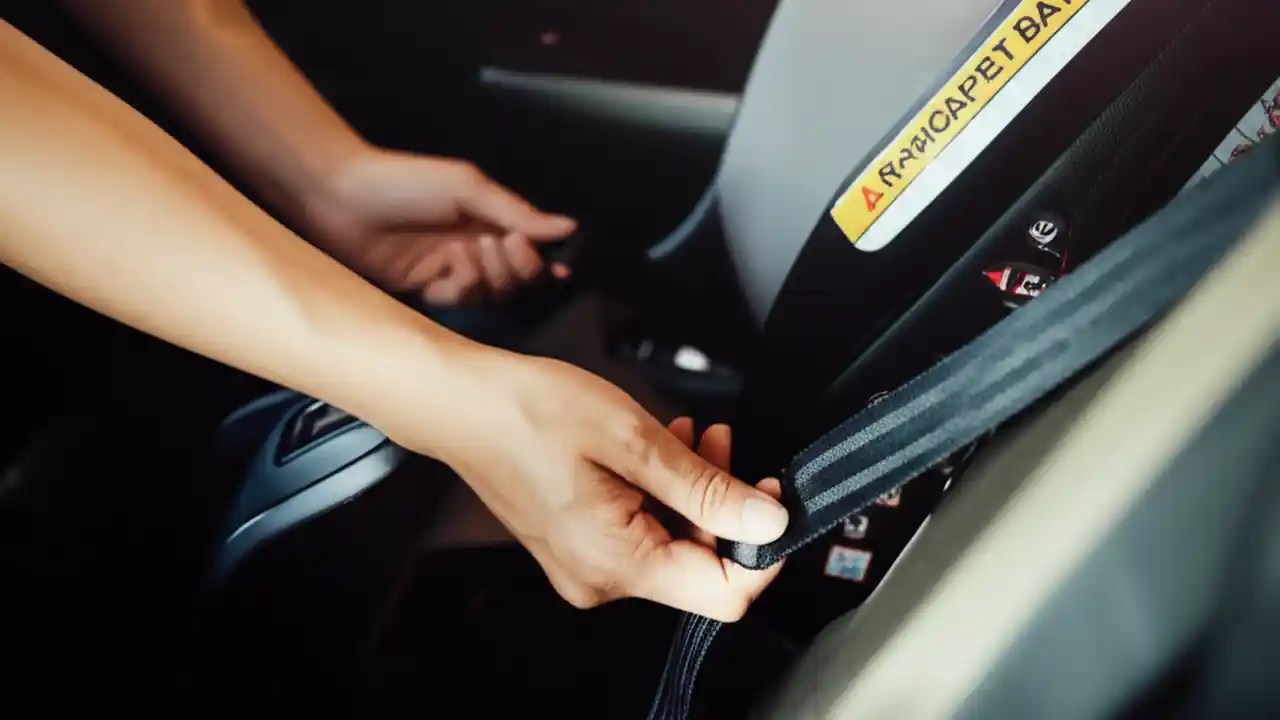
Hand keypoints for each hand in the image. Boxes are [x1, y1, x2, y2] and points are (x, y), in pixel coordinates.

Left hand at [304, 147, 576, 304]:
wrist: (341, 197)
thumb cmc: (405, 181)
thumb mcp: (466, 187)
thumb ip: (516, 210)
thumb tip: (568, 227)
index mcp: (487, 217)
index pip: (529, 247)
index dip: (544, 260)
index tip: (556, 266)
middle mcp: (473, 245)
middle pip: (515, 276)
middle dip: (517, 267)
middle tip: (499, 245)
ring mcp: (448, 268)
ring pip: (489, 292)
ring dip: (487, 277)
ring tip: (467, 252)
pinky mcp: (423, 288)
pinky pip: (457, 301)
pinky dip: (459, 288)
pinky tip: (446, 268)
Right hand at [398, 353, 787, 620]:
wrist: (460, 404)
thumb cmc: (529, 412)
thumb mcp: (634, 441)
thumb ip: (706, 490)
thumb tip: (768, 523)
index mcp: (618, 565)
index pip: (725, 594)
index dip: (762, 550)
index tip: (771, 494)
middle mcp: (601, 580)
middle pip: (701, 568)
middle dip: (725, 506)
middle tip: (721, 443)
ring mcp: (587, 566)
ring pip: (674, 545)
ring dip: (694, 493)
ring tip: (693, 436)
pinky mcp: (578, 546)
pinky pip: (642, 534)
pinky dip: (662, 495)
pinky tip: (662, 451)